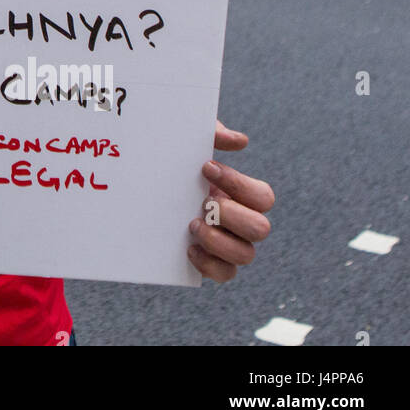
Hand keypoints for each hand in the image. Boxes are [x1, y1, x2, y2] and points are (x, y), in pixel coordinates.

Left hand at [187, 120, 273, 281]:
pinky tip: (189, 248)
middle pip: (261, 229)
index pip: (262, 197)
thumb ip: (212, 135)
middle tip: (203, 201)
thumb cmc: (176, 165)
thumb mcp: (190, 144)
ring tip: (192, 224)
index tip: (205, 167)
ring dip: (220, 241)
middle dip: (231, 214)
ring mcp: (228, 245)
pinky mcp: (211, 262)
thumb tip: (239, 140)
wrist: (146, 187)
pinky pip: (225, 274)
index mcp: (241, 196)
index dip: (238, 183)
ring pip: (246, 256)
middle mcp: (241, 223)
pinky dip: (210, 264)